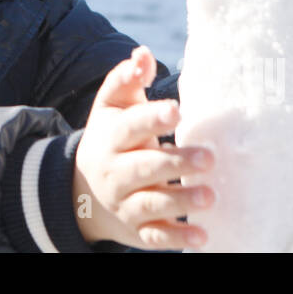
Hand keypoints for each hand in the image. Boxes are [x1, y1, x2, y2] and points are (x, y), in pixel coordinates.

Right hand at [72, 47, 214, 249]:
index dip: (151, 118)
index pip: (130, 126)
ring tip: (210, 197)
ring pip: (151, 204)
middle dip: (175, 164)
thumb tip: (143, 53)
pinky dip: (176, 239)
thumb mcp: (112, 108)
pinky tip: (201, 236)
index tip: (176, 110)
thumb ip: (127, 79)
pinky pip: (155, 238)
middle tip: (209, 158)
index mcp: (112, 137)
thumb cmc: (111, 139)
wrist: (82, 192)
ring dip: (180, 202)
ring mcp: (125, 203)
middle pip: (143, 167)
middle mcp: (116, 172)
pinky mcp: (137, 231)